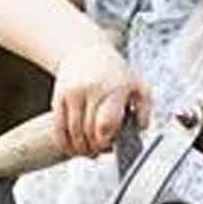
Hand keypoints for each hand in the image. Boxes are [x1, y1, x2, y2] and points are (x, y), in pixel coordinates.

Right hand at [51, 39, 149, 156]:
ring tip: (87, 152)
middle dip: (94, 147)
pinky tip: (70, 148)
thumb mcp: (138, 87)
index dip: (107, 141)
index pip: (106, 125)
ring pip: (72, 131)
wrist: (86, 51)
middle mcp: (90, 91)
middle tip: (99, 152)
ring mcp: (72, 93)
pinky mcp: (58, 96)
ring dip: (79, 148)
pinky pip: (58, 126)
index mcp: (113, 90)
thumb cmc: (115, 74)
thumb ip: (144, 110)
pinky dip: (63, 141)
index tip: (110, 146)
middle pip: (88, 131)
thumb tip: (141, 128)